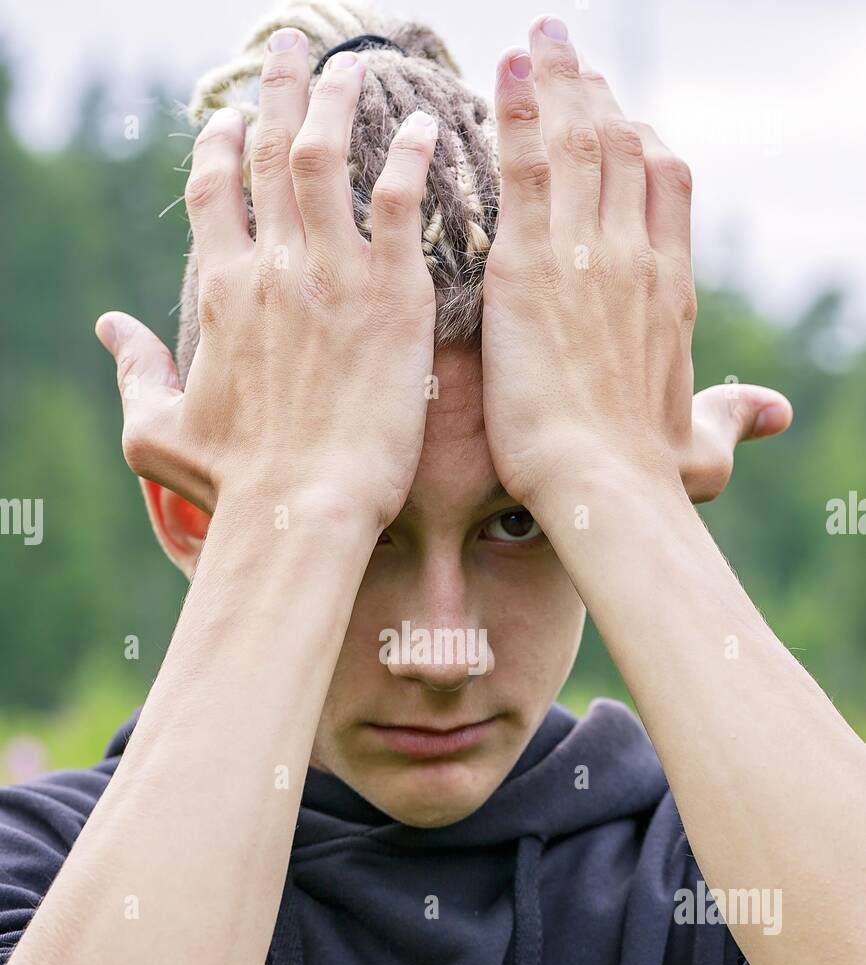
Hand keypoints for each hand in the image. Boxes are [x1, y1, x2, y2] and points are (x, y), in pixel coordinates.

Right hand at [95, 29, 438, 533]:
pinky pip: (401, 200)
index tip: (233, 118)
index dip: (221, 144)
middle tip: (292, 47)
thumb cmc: (234, 482)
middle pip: (268, 151)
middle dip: (277, 89)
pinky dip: (410, 156)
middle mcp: (271, 265)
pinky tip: (424, 125)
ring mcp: (333, 272)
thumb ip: (136, 374)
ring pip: (327, 154)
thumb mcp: (156, 433)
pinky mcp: (394, 293)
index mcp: (220, 289)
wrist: (303, 506)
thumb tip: (110, 329)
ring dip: (336, 99)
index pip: (214, 190)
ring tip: (349, 65)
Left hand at [481, 16, 791, 512]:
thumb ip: (733, 418)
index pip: (667, 187)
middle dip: (598, 95)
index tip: (623, 118)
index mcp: (671, 290)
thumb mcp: (703, 449)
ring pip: (580, 143)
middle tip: (572, 55)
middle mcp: (636, 258)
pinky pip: (525, 168)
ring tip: (540, 36)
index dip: (645, 142)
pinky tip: (506, 67)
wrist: (605, 488)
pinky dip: (517, 111)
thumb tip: (774, 414)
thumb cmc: (649, 479)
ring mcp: (585, 255)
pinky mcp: (528, 268)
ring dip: (560, 82)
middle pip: (623, 149)